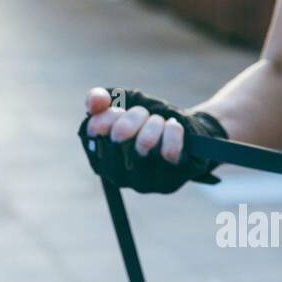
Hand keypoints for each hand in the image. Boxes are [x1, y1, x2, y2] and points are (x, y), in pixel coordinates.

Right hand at [78, 87, 227, 193]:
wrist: (187, 133)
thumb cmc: (148, 122)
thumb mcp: (123, 104)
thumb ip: (101, 99)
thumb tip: (96, 101)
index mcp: (102, 160)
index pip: (95, 136)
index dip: (107, 117)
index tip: (117, 109)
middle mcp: (120, 177)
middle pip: (119, 138)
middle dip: (133, 116)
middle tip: (144, 114)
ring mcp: (145, 183)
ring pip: (145, 144)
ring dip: (154, 123)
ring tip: (160, 122)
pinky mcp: (171, 181)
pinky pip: (168, 152)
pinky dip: (172, 131)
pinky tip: (173, 127)